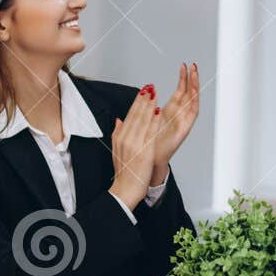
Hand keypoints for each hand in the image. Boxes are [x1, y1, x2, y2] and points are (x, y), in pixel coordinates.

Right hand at [110, 88, 158, 207]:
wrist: (124, 189)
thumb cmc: (123, 171)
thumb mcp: (116, 149)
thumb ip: (118, 133)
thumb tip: (119, 120)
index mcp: (120, 137)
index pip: (129, 115)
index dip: (137, 102)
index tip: (142, 91)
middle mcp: (127, 139)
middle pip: (136, 115)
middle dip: (143, 100)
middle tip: (150, 86)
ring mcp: (135, 145)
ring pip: (143, 121)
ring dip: (149, 106)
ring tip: (154, 94)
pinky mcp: (144, 151)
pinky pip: (150, 133)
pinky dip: (154, 121)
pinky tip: (159, 112)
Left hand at [151, 62, 199, 183]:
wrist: (147, 165)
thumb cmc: (146, 147)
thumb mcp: (142, 124)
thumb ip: (142, 111)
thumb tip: (140, 98)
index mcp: (169, 114)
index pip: (179, 92)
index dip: (182, 79)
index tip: (183, 67)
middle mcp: (177, 117)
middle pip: (187, 94)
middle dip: (190, 79)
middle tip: (192, 65)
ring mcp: (181, 124)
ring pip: (192, 101)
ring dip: (194, 87)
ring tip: (196, 74)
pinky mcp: (183, 131)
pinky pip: (191, 115)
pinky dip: (193, 103)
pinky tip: (193, 93)